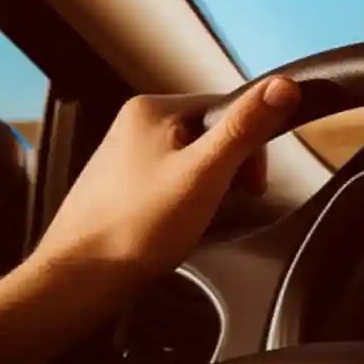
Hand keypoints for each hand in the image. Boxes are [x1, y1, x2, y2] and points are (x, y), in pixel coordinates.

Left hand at [31, 77, 300, 282]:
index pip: (227, 109)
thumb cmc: (140, 227)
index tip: (253, 186)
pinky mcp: (119, 183)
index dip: (250, 146)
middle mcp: (135, 123)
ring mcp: (124, 153)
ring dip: (208, 185)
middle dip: (229, 168)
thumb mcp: (204, 174)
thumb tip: (285, 84)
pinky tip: (177, 223)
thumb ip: (244, 129)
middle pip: (210, 133)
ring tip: (198, 218)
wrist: (78, 279)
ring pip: (192, 158)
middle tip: (228, 205)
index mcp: (153, 108)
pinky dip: (184, 198)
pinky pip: (170, 178)